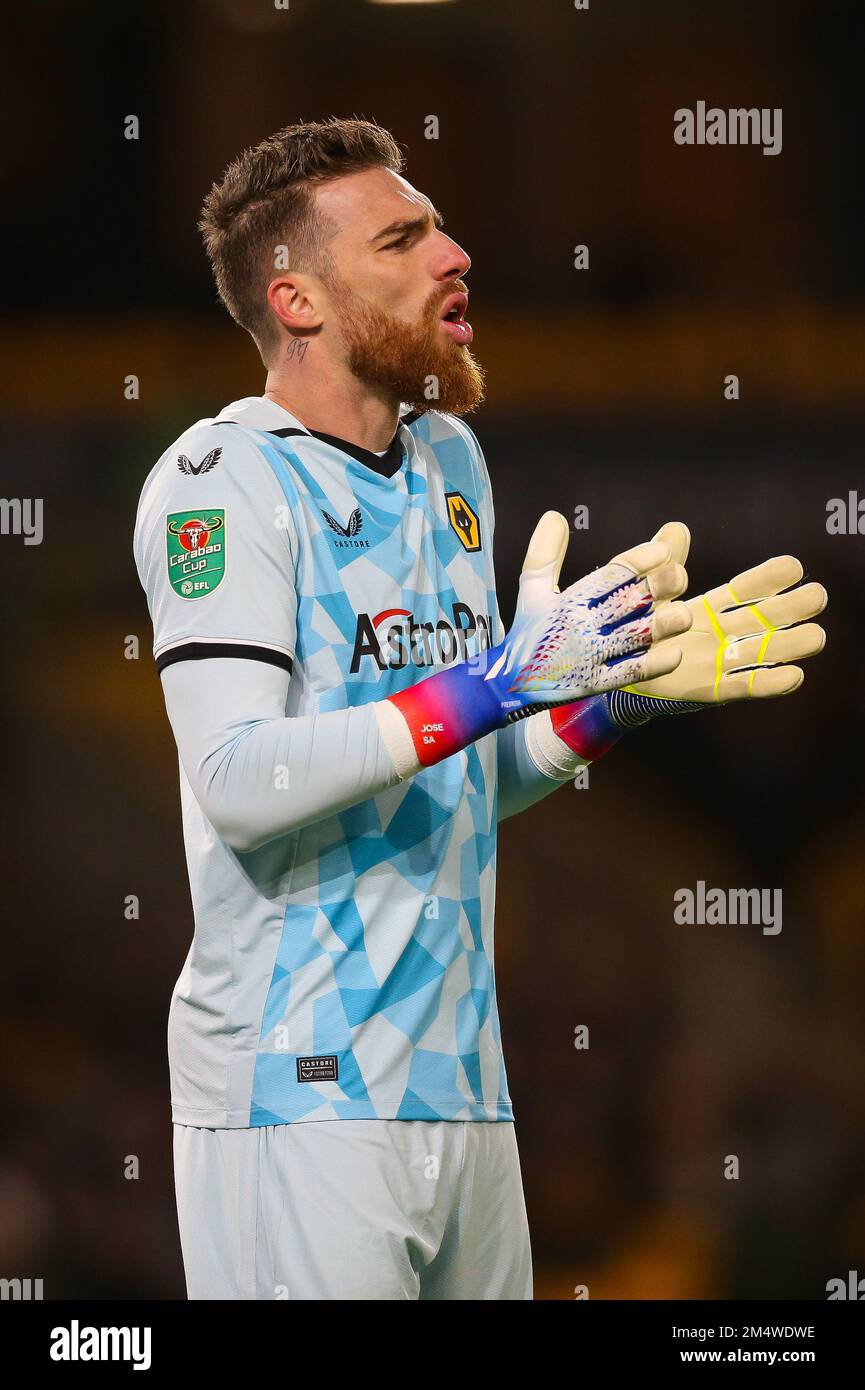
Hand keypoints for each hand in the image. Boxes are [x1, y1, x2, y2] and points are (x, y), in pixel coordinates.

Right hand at [486, 510, 691, 714]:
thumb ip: (545, 552)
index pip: (607, 575)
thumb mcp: (531, 589)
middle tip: (680, 577)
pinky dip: (653, 664)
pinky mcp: (595, 684)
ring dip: (662, 625)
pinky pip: (629, 673)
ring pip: (633, 637)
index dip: (638, 561)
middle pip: (626, 602)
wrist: (511, 684)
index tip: (661, 550)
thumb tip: (555, 515)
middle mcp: (580, 626)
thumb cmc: (530, 631)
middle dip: (658, 587)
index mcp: (568, 600)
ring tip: (684, 615)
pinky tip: (675, 653)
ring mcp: (588, 657)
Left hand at [623, 522, 826, 703]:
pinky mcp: (712, 689)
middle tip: (816, 596)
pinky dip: (769, 682)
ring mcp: (721, 662)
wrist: (614, 671)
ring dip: (792, 645)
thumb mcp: (643, 593)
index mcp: (710, 607)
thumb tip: (677, 528)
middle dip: (792, 608)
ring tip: (817, 636)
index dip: (769, 578)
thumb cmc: (630, 628)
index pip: (746, 589)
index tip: (793, 567)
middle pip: (767, 618)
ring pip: (764, 651)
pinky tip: (793, 675)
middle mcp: (723, 634)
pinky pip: (744, 686)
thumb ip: (661, 565)